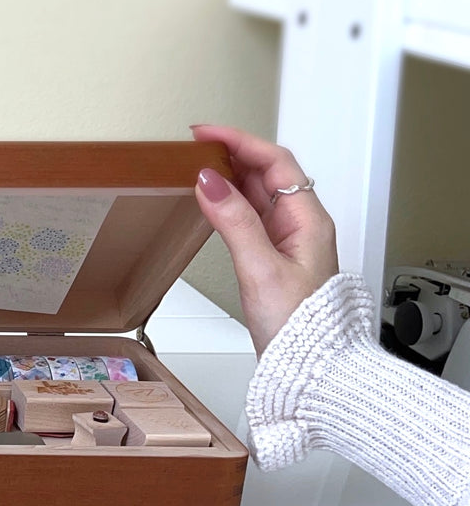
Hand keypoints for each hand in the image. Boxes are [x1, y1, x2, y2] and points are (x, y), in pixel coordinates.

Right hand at [191, 124, 338, 356]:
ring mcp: (289, 240)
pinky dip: (230, 202)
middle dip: (232, 153)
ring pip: (259, 193)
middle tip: (195, 147)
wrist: (310, 370)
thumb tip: (209, 181)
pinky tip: (212, 203)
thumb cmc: (298, 328)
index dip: (239, 141)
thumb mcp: (260, 269)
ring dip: (230, 176)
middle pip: (268, 172)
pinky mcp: (275, 258)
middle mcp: (301, 224)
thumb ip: (234, 221)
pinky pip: (252, 216)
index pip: (275, 161)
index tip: (205, 135)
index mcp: (308, 219)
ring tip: (198, 167)